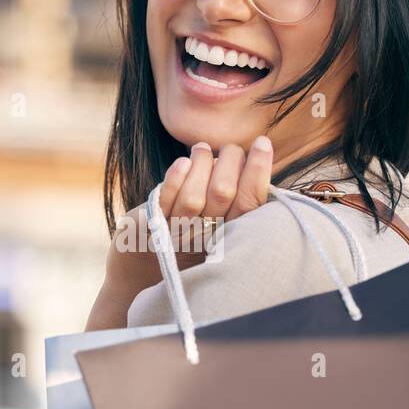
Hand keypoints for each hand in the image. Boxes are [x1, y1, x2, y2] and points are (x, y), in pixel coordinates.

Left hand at [85, 135, 272, 330]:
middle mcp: (206, 237)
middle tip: (230, 149)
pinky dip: (175, 179)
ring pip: (194, 195)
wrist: (144, 266)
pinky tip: (183, 162)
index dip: (258, 171)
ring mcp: (177, 233)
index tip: (264, 143)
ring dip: (202, 163)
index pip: (252, 202)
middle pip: (223, 192)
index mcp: (230, 235)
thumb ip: (237, 193)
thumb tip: (255, 157)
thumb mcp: (219, 218)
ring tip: (202, 149)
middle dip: (230, 160)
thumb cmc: (190, 233)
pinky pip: (164, 200)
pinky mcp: (151, 227)